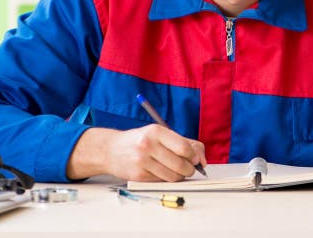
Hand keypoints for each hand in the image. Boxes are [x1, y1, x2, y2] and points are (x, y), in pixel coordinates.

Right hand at [66, 125, 206, 181]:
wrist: (111, 150)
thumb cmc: (140, 140)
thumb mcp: (160, 134)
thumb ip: (184, 142)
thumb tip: (202, 159)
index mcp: (156, 131)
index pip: (184, 147)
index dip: (194, 156)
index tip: (195, 158)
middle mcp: (148, 145)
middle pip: (181, 164)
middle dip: (189, 169)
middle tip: (188, 168)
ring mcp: (142, 161)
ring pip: (173, 176)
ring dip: (180, 176)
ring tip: (177, 171)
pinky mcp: (138, 176)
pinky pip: (162, 181)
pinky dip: (167, 179)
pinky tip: (162, 172)